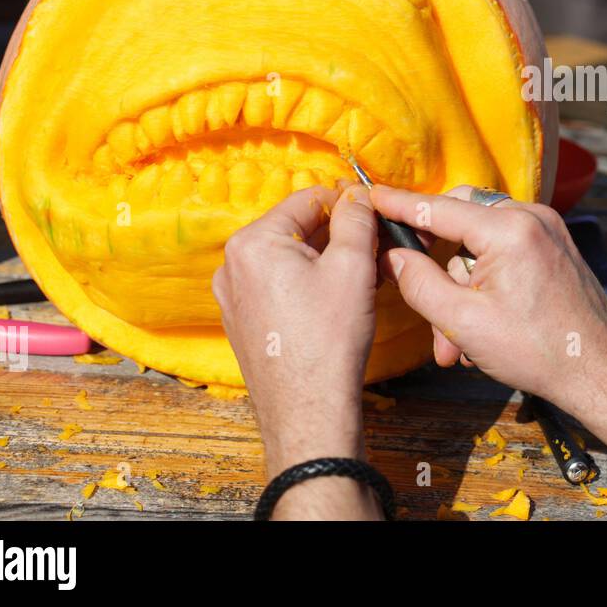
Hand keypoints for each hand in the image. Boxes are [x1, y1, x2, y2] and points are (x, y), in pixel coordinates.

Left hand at [213, 183, 378, 479]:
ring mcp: (232, 295)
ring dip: (323, 260)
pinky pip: (277, 285)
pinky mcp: (242, 321)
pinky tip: (333, 303)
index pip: (307, 200)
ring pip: (287, 258)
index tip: (374, 215)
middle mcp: (232, 265)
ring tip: (358, 279)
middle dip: (336, 235)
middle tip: (373, 251)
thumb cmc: (329, 340)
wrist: (309, 410)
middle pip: (295, 228)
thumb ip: (356, 219)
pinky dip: (306, 284)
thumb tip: (357, 196)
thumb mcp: (353, 266)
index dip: (347, 204)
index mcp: (253, 242)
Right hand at [369, 185, 606, 420]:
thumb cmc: (538, 351)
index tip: (370, 194)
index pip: (438, 208)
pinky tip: (483, 329)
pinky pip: (503, 250)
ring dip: (461, 290)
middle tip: (423, 305)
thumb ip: (419, 283)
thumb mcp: (464, 323)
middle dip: (437, 269)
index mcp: (508, 229)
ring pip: (479, 243)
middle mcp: (531, 216)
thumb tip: (390, 256)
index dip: (399, 204)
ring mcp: (547, 228)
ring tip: (458, 344)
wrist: (601, 371)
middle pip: (459, 221)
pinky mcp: (553, 244)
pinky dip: (485, 284)